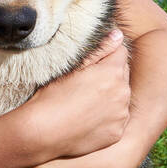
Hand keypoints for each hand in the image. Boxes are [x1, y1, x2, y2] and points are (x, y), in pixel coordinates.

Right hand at [19, 28, 131, 164]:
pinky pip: (117, 119)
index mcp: (113, 72)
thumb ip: (100, 49)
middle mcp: (123, 93)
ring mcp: (121, 115)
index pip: (121, 52)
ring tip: (85, 103)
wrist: (43, 133)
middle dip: (110, 76)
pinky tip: (87, 119)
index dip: (106, 55)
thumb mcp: (72, 67)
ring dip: (110, 97)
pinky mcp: (117, 133)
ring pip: (121, 98)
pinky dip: (107, 118)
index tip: (91, 65)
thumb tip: (118, 34)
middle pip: (123, 75)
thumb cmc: (52, 96)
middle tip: (85, 85)